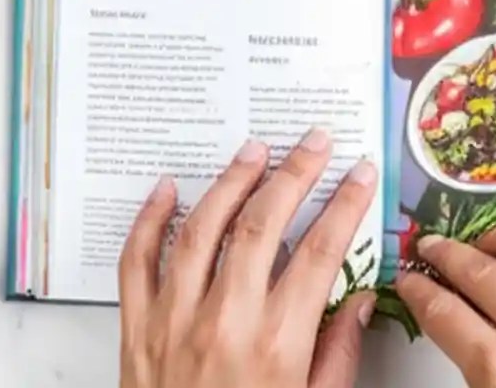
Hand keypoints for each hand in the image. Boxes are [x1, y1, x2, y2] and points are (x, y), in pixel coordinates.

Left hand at [118, 129, 378, 387]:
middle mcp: (224, 322)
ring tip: (254, 151)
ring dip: (230, 182)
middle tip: (313, 142)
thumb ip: (337, 353)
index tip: (358, 175)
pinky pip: (136, 261)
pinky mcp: (136, 330)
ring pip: (201, 229)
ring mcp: (173, 322)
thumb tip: (360, 299)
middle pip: (262, 225)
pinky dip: (148, 219)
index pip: (320, 251)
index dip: (344, 205)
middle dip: (294, 174)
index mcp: (276, 343)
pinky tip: (167, 189)